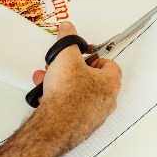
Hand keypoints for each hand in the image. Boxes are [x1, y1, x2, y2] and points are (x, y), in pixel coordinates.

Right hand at [30, 22, 121, 147]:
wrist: (54, 125)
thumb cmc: (67, 94)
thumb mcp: (66, 56)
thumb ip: (68, 40)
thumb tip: (68, 29)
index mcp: (111, 82)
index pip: (109, 64)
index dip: (92, 58)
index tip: (80, 56)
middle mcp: (108, 101)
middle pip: (92, 79)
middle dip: (72, 71)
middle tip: (59, 68)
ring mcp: (96, 116)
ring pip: (79, 95)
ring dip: (62, 85)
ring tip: (46, 81)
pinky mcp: (82, 127)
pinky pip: (72, 110)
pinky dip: (59, 102)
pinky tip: (45, 98)